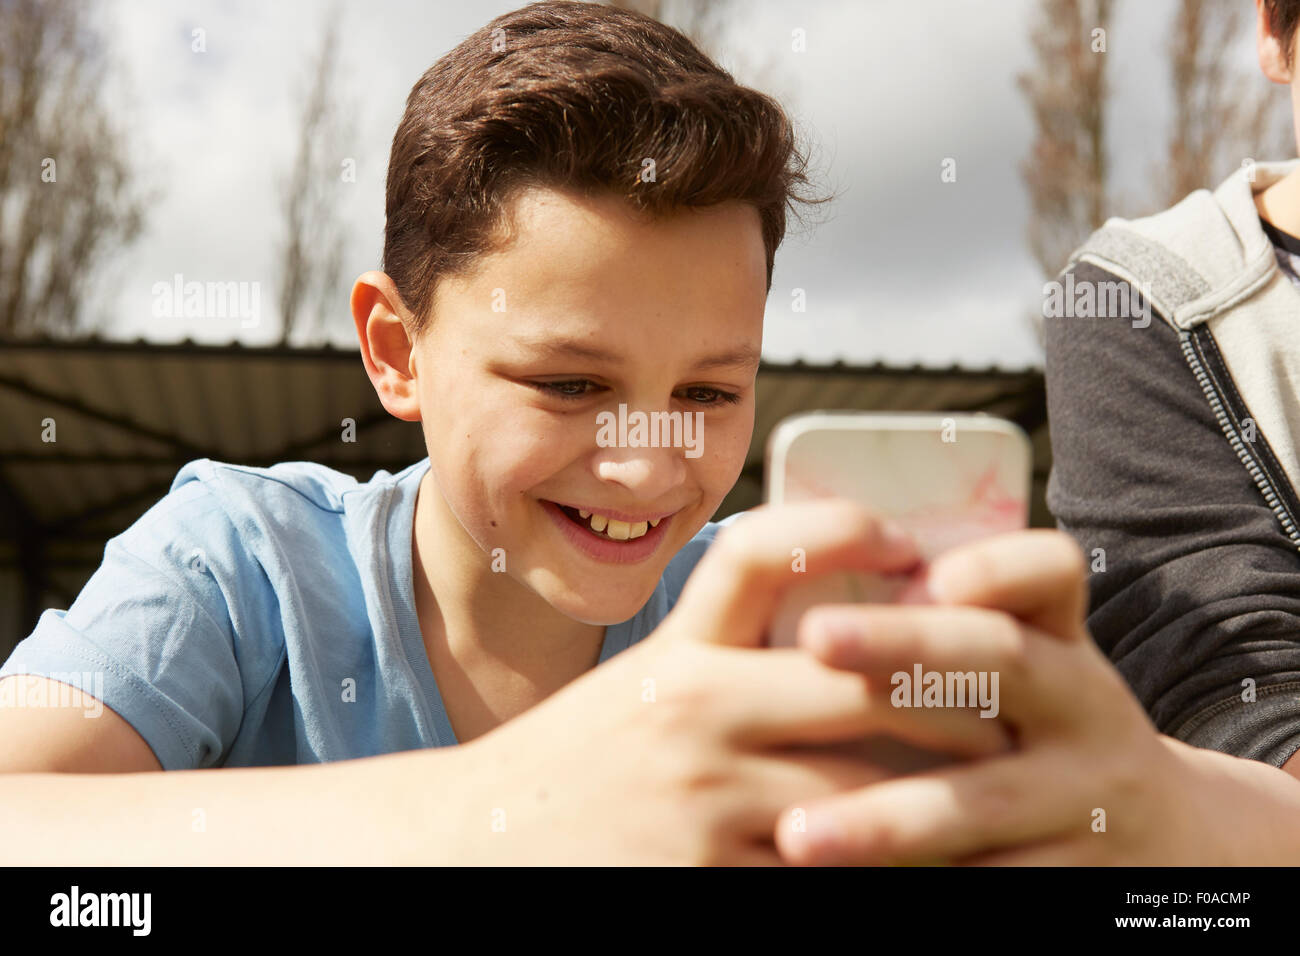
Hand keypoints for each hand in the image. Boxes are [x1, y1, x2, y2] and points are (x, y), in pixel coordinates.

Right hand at [445, 500, 1010, 864]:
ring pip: (862, 798)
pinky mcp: (707, 886)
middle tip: (1010, 701)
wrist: (475, 848)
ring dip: (936, 800)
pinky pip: (822, 883)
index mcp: (675, 656)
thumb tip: (834, 628)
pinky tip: (920, 872)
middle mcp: (691, 716)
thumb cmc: (575, 765)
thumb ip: (722, 652)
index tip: (909, 540)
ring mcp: (702, 807)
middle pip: (852, 680)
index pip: (760, 558)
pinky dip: (877, 877)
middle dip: (945, 694)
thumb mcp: (641, 687)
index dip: (842, 531)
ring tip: (993, 798)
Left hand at [774, 530, 1299, 864]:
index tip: (926, 570)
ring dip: (886, 818)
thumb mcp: (1026, 663)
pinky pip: (990, 882)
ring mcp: (1089, 800)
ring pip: (982, 803)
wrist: (1163, 836)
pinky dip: (915, 886)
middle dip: (908, 644)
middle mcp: (1085, 708)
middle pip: (1003, 659)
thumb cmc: (1040, 728)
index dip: (994, 565)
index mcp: (1062, 641)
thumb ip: (947, 624)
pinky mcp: (1078, 882)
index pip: (1050, 573)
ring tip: (798, 830)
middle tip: (816, 637)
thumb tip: (821, 603)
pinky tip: (842, 889)